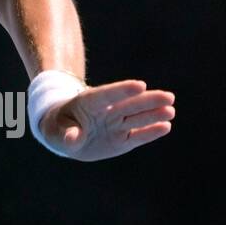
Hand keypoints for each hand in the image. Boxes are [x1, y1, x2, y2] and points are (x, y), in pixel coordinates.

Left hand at [39, 79, 174, 161]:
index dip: (122, 90)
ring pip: (138, 118)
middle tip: (168, 96)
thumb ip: (66, 134)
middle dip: (148, 100)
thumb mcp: (55, 131)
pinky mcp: (123, 139)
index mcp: (88, 103)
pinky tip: (166, 126)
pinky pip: (138, 135)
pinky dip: (151, 132)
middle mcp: (107, 111)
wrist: (66, 136)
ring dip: (154, 114)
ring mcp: (116, 125)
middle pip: (130, 105)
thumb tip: (74, 138)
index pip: (107, 95)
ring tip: (171, 109)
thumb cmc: (58, 127)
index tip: (140, 85)